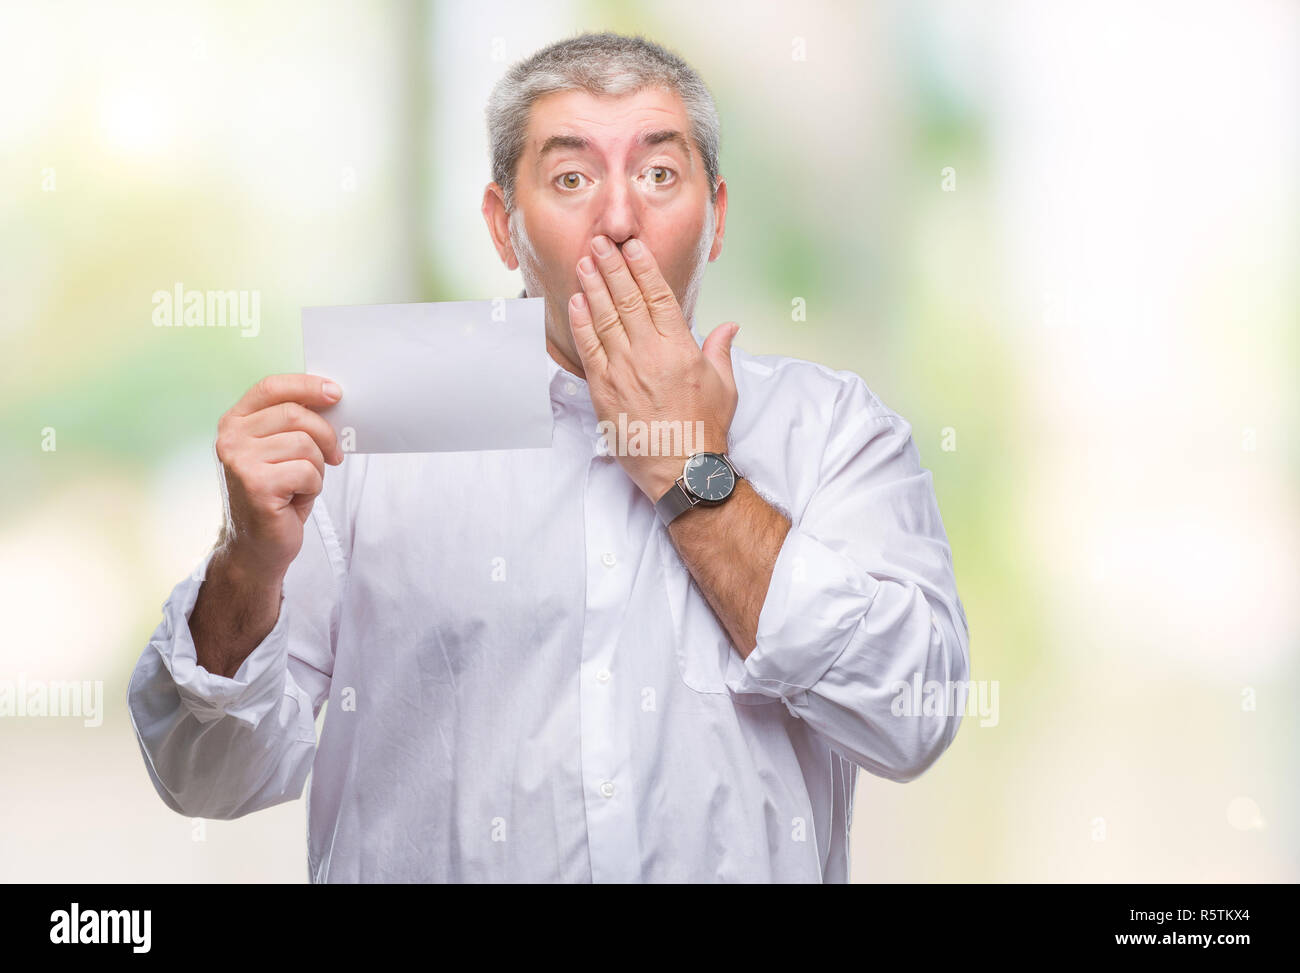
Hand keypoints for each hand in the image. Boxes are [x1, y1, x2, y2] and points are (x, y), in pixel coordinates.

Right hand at [213, 374, 344, 580]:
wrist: (257, 546)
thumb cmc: (276, 496)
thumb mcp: (281, 451)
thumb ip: (294, 424)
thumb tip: (331, 398)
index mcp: (235, 422)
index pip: (272, 387)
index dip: (306, 385)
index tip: (335, 393)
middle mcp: (231, 438)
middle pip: (295, 414)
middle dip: (325, 436)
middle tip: (334, 456)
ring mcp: (240, 461)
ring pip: (305, 445)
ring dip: (317, 467)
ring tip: (303, 484)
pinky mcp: (256, 485)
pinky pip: (307, 472)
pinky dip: (313, 486)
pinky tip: (296, 498)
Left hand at [567, 234, 738, 500]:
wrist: (683, 469)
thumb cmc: (705, 429)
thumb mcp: (724, 385)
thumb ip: (720, 350)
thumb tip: (729, 326)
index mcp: (679, 348)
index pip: (658, 296)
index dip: (643, 268)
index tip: (632, 246)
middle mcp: (649, 354)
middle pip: (626, 300)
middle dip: (612, 267)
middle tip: (600, 242)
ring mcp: (623, 371)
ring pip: (604, 319)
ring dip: (593, 287)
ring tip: (584, 261)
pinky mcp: (604, 390)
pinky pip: (589, 349)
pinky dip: (581, 323)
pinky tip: (576, 301)